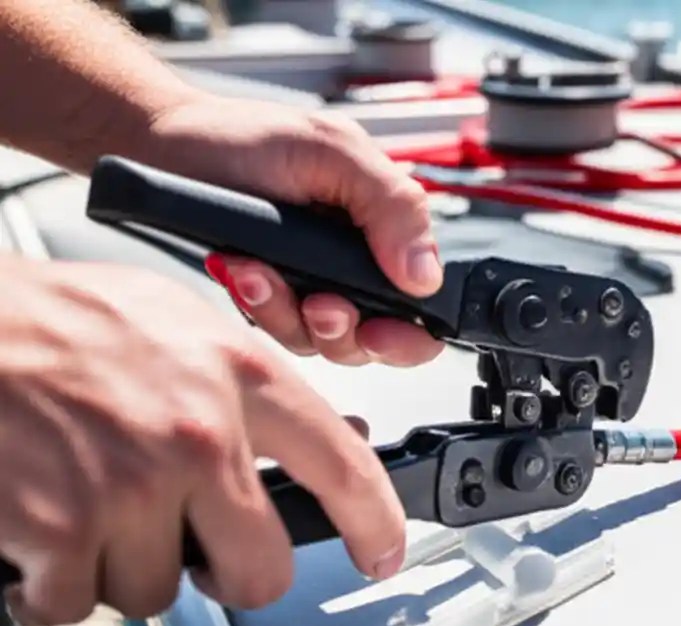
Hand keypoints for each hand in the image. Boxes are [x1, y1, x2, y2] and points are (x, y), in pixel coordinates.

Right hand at [0, 256, 405, 625]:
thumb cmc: (52, 321)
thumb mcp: (176, 322)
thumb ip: (240, 385)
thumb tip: (301, 440)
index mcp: (237, 374)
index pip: (342, 465)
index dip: (376, 522)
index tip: (382, 552)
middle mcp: (198, 435)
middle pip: (261, 567)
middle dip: (232, 575)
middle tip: (202, 554)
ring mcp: (133, 488)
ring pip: (159, 591)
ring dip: (125, 566)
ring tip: (90, 504)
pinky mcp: (63, 533)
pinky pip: (78, 603)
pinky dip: (55, 584)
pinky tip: (43, 532)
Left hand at [140, 93, 445, 366]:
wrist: (162, 144)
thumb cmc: (246, 137)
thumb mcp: (334, 153)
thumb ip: (394, 207)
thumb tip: (425, 274)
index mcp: (384, 232)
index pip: (421, 306)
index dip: (409, 333)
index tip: (380, 331)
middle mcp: (353, 267)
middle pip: (374, 340)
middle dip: (346, 332)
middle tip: (321, 306)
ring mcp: (310, 287)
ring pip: (323, 342)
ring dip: (292, 314)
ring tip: (261, 270)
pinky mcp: (269, 300)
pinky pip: (276, 330)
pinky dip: (259, 305)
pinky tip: (242, 270)